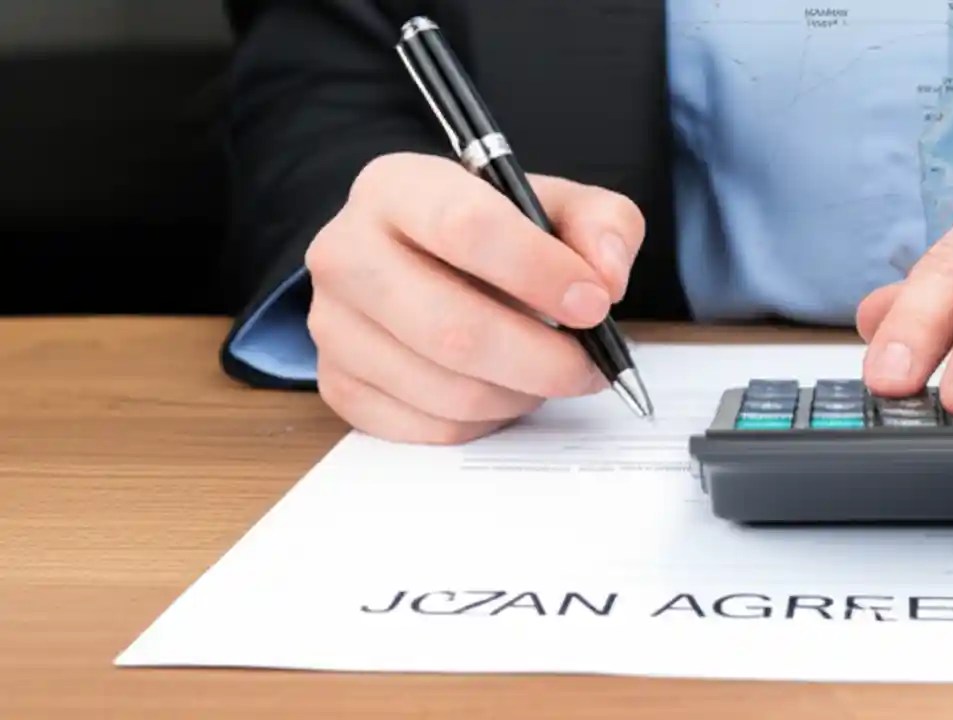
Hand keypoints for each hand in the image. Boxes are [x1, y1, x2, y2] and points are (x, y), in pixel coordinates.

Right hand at [304, 152, 643, 442]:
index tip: (594, 304)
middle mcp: (346, 252)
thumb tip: (605, 278)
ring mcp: (333, 325)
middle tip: (588, 365)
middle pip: (452, 328)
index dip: (540, 273)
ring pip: (447, 390)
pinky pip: (431, 427)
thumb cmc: (492, 235)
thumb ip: (602, 225)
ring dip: (520, 394)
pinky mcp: (338, 385)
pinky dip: (487, 421)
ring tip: (547, 372)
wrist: (423, 263)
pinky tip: (503, 389)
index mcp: (397, 187)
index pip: (466, 228)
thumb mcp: (556, 206)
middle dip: (541, 359)